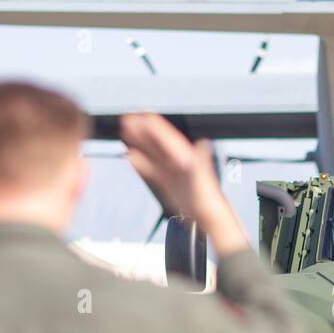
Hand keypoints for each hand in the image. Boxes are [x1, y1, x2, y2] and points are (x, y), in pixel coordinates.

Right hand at [120, 113, 248, 255]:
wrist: (208, 217)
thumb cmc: (207, 197)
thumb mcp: (202, 177)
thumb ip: (200, 159)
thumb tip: (203, 143)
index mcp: (184, 153)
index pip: (163, 132)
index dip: (148, 122)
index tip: (134, 116)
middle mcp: (177, 159)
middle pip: (156, 139)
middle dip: (140, 129)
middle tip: (125, 120)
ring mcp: (172, 170)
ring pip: (152, 152)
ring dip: (139, 142)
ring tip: (125, 133)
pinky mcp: (168, 182)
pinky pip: (151, 168)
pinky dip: (140, 162)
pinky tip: (131, 158)